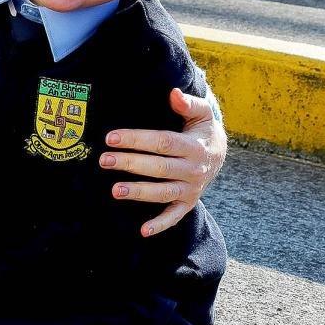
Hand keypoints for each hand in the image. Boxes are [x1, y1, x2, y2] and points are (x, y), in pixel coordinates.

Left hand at [100, 88, 226, 236]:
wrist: (219, 154)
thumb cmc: (201, 130)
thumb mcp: (202, 113)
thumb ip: (188, 103)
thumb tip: (173, 93)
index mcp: (194, 146)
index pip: (162, 142)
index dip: (137, 140)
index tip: (111, 137)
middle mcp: (193, 169)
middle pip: (159, 167)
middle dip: (130, 163)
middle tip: (104, 160)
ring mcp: (191, 189)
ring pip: (163, 193)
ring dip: (139, 193)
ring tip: (115, 190)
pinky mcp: (188, 203)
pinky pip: (174, 216)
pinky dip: (160, 225)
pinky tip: (142, 231)